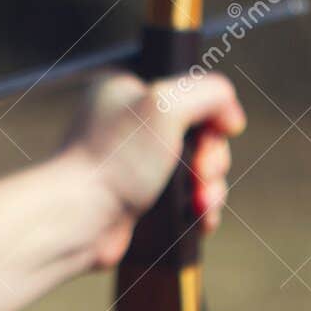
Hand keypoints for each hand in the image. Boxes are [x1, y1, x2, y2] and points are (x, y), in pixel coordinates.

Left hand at [63, 71, 245, 266]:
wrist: (79, 220)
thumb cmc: (113, 160)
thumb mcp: (166, 104)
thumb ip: (209, 92)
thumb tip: (230, 116)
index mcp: (128, 91)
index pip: (191, 91)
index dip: (214, 114)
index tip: (221, 131)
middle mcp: (130, 124)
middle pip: (200, 133)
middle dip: (213, 156)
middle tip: (203, 171)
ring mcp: (136, 163)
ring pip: (198, 169)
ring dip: (211, 187)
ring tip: (201, 202)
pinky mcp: (141, 198)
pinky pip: (186, 198)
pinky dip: (199, 208)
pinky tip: (201, 218)